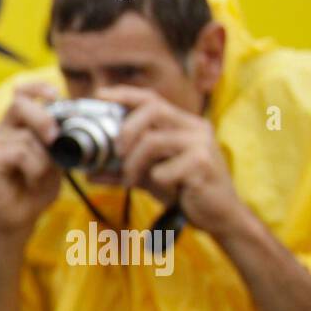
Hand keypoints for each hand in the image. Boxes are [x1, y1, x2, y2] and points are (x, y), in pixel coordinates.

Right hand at [0, 82, 63, 237]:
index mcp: (18, 125)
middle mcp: (4, 129)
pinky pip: (19, 154)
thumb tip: (71, 129)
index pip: (21, 92)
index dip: (37, 88)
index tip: (55, 95)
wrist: (17, 219)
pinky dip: (34, 168)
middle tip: (55, 138)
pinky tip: (31, 180)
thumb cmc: (34, 189)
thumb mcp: (55, 162)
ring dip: (44, 159)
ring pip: (26, 136)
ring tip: (41, 176)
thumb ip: (60, 144)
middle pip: (19, 103)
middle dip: (42, 117)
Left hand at [97, 85, 243, 237]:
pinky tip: (164, 189)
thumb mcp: (150, 177)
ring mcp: (202, 144)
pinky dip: (155, 180)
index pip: (152, 98)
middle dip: (126, 129)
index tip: (99, 94)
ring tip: (131, 180)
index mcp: (183, 124)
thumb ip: (123, 170)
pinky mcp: (204, 164)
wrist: (220, 217)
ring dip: (134, 163)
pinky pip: (164, 169)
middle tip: (117, 151)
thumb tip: (90, 173)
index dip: (124, 94)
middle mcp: (194, 127)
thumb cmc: (185, 192)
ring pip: (153, 141)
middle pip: (152, 109)